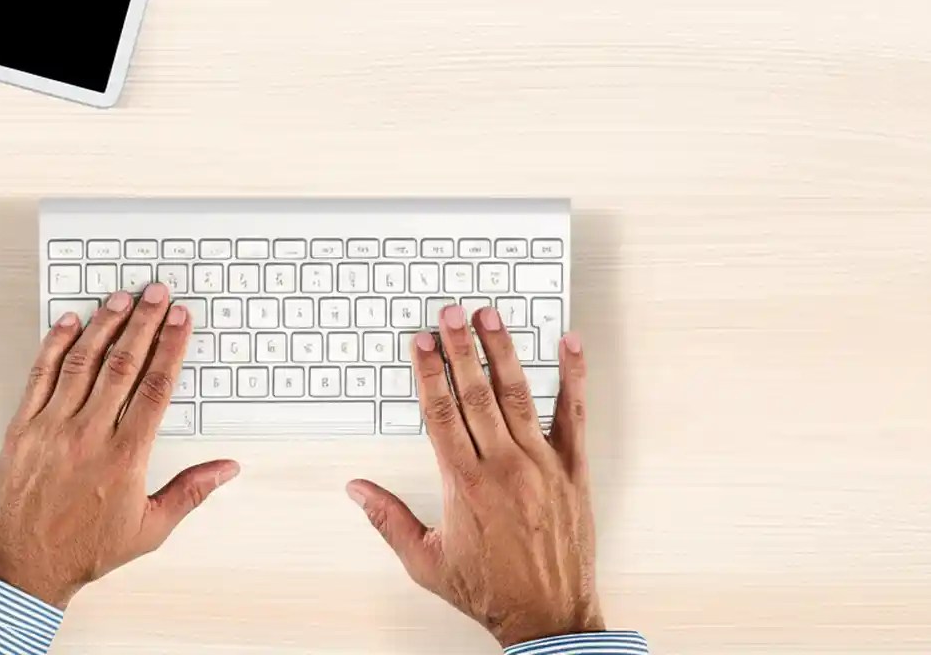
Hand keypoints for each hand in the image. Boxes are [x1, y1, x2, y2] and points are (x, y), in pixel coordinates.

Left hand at [0, 283, 238, 607]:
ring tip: (121, 299)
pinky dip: (54, 346)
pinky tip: (68, 323)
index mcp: (125, 457)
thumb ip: (191, 491)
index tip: (180, 321)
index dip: (171, 347)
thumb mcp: (150, 528)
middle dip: (144, 323)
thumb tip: (227, 468)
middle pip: (122, 364)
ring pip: (82, 363)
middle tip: (157, 294)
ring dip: (104, 325)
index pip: (155, 387)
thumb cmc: (85, 549)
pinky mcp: (22, 429)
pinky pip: (40, 376)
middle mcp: (88, 436)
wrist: (24, 567)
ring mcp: (51, 429)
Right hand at [347, 305, 601, 646]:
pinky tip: (569, 345)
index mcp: (465, 485)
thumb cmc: (490, 591)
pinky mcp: (573, 469)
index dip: (428, 374)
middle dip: (461, 348)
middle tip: (451, 313)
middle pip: (475, 394)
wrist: (550, 616)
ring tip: (492, 316)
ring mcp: (541, 465)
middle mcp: (503, 468)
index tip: (421, 343)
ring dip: (504, 351)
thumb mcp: (425, 562)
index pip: (440, 414)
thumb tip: (356, 489)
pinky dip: (573, 377)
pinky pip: (573, 415)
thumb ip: (388, 519)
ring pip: (518, 395)